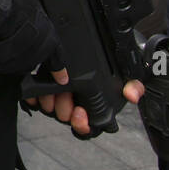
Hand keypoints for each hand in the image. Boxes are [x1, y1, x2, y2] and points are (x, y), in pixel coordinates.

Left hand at [27, 71, 145, 136]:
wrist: (94, 39)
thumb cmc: (113, 61)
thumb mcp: (128, 71)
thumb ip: (134, 85)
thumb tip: (133, 96)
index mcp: (94, 109)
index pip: (87, 130)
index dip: (82, 126)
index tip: (80, 112)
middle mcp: (75, 105)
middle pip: (65, 119)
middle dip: (65, 109)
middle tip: (67, 94)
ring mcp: (58, 97)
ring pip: (49, 110)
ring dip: (50, 100)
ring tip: (55, 88)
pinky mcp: (42, 86)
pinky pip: (34, 98)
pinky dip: (33, 96)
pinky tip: (36, 90)